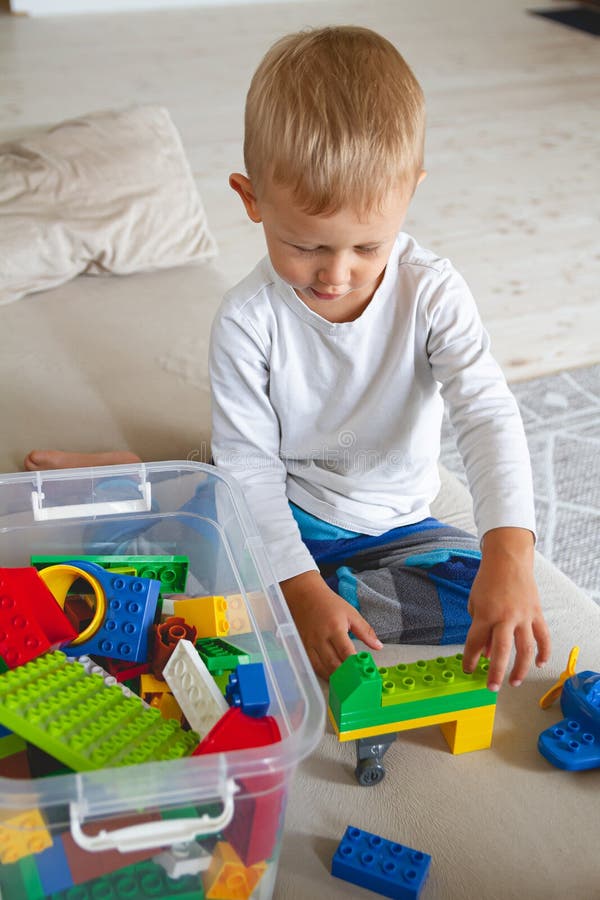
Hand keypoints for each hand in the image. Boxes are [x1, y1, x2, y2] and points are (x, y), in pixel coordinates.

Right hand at [280, 569, 382, 678]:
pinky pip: (313, 665)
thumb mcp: (351, 613)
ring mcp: (310, 644)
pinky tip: (332, 678)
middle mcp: (320, 638)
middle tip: (357, 685)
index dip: (354, 665)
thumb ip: (365, 631)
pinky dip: (323, 674)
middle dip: (345, 676)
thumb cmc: (329, 604)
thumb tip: (378, 646)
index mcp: (334, 628)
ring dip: (334, 678)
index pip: (345, 652)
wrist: (305, 596)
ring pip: (321, 668)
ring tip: (346, 685)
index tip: (364, 673)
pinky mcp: (303, 648)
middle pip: (333, 663)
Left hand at [462, 528, 550, 690]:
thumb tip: (487, 652)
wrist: (508, 559)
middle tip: (491, 687)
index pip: (475, 643)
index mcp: (485, 614)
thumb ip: (480, 628)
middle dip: (495, 672)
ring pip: (525, 649)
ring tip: (514, 682)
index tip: (469, 670)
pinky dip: (543, 652)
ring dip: (520, 669)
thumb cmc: (487, 580)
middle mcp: (505, 617)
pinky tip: (539, 664)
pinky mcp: (536, 613)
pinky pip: (543, 637)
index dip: (470, 659)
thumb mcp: (475, 603)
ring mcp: (523, 616)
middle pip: (500, 651)